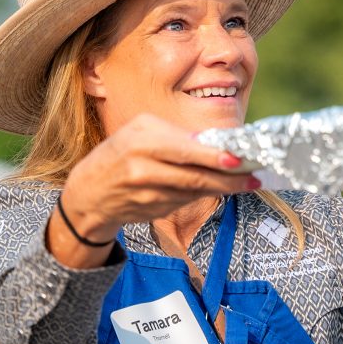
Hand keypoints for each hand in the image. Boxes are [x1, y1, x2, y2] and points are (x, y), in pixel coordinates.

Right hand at [51, 114, 258, 264]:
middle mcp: (142, 168)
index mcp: (140, 141)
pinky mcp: (152, 212)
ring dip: (222, 188)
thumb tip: (215, 144)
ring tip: (247, 183)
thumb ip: (176, 136)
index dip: (213, 157)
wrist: (88, 194)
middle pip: (193, 176)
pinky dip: (203, 194)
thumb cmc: (119, 153)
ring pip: (194, 192)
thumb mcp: (140, 132)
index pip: (183, 151)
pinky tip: (218, 188)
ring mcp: (147, 194)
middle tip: (254, 177)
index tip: (237, 160)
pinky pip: (185, 201)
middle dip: (228, 179)